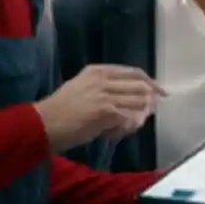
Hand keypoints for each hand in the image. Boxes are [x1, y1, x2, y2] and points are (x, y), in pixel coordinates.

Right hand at [34, 64, 165, 152]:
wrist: (43, 124)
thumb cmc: (59, 110)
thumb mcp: (81, 88)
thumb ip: (104, 89)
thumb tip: (129, 99)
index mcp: (97, 70)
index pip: (134, 72)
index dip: (151, 83)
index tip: (160, 93)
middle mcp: (103, 79)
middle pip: (141, 86)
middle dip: (149, 101)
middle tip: (148, 114)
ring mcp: (106, 95)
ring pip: (139, 103)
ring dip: (138, 117)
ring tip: (125, 126)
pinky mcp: (106, 112)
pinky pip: (130, 119)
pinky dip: (129, 127)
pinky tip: (117, 133)